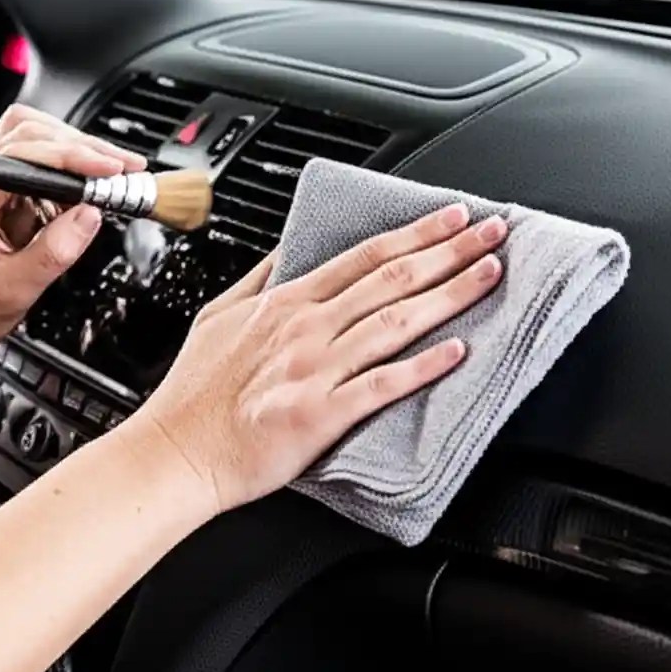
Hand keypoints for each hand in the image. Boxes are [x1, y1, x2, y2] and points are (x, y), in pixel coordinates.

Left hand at [0, 104, 145, 356]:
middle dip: (82, 145)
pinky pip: (37, 168)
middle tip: (121, 167)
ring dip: (74, 154)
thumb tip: (91, 215)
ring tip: (108, 177)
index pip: (27, 153)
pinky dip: (66, 174)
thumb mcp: (14, 288)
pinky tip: (84, 192)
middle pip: (31, 131)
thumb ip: (55, 250)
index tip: (110, 168)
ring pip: (35, 140)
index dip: (75, 156)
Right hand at [137, 203, 507, 513]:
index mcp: (286, 302)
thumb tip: (288, 249)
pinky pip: (380, 385)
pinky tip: (456, 352)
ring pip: (395, 322)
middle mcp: (306, 328)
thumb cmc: (195, 394)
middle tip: (494, 232)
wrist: (177, 453)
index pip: (365, 255)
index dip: (416, 233)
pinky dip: (421, 367)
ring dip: (449, 293)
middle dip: (449, 251)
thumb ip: (259, 279)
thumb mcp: (219, 314)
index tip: (454, 218)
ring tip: (489, 274)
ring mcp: (315, 370)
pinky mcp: (320, 414)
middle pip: (392, 279)